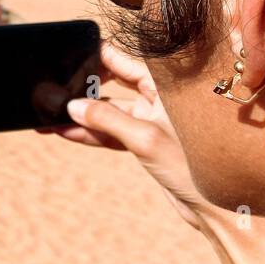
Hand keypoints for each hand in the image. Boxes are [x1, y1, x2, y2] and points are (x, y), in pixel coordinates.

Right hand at [43, 40, 205, 228]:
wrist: (216, 208)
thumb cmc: (194, 167)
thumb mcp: (144, 138)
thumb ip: (105, 120)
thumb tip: (72, 107)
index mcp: (168, 87)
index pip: (125, 61)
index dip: (98, 56)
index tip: (70, 55)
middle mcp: (160, 99)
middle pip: (113, 82)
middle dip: (83, 86)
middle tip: (53, 88)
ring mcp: (151, 120)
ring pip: (108, 111)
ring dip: (80, 115)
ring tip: (48, 116)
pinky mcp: (143, 142)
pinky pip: (110, 131)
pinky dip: (88, 132)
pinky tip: (62, 131)